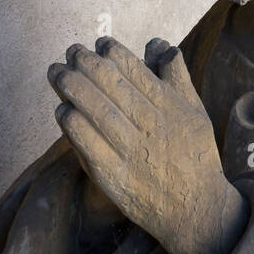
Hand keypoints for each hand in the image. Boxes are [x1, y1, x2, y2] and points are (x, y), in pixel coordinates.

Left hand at [48, 37, 248, 253]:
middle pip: (112, 86)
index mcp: (172, 107)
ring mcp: (133, 151)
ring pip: (97, 111)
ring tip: (57, 72)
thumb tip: (156, 43)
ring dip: (72, 87)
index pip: (135, 71)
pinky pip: (88, 144)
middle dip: (86, 64)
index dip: (112, 52)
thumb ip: (176, 76)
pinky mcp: (115, 176)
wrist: (196, 210)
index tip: (98, 44)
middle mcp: (153, 126)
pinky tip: (62, 111)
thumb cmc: (194, 156)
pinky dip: (73, 125)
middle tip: (70, 52)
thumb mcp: (195, 112)